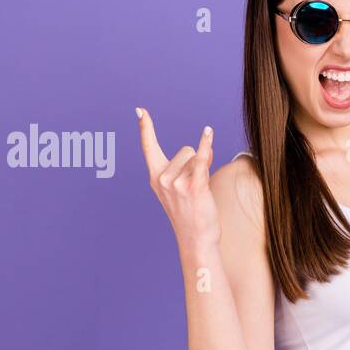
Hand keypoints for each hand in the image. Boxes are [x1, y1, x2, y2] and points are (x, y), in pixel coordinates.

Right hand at [136, 107, 220, 252]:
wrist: (196, 239)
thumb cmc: (190, 214)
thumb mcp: (180, 189)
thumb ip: (188, 167)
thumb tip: (204, 144)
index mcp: (155, 177)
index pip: (148, 147)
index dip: (146, 128)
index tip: (141, 110)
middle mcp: (162, 178)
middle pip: (186, 150)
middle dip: (196, 162)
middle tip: (196, 186)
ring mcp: (176, 184)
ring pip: (197, 157)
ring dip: (205, 168)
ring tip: (202, 190)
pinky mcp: (193, 188)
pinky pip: (202, 161)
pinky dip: (206, 145)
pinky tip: (208, 132)